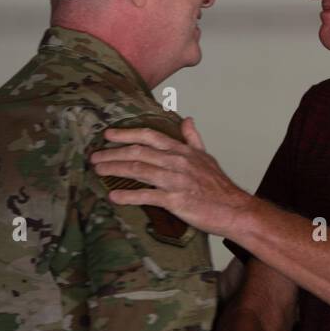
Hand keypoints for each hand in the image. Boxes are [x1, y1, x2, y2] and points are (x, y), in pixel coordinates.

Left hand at [91, 118, 254, 238]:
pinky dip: (128, 196)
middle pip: (138, 152)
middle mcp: (177, 162)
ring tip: (98, 171)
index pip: (150, 136)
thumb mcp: (207, 157)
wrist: (235, 210)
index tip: (109, 135)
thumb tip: (188, 120)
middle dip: (113, 153)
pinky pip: (147, 196)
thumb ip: (193, 139)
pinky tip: (114, 197)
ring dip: (115, 169)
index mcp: (183, 151)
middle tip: (95, 156)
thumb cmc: (220, 187)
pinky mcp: (176, 200)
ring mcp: (176, 181)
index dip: (127, 133)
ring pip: (138, 170)